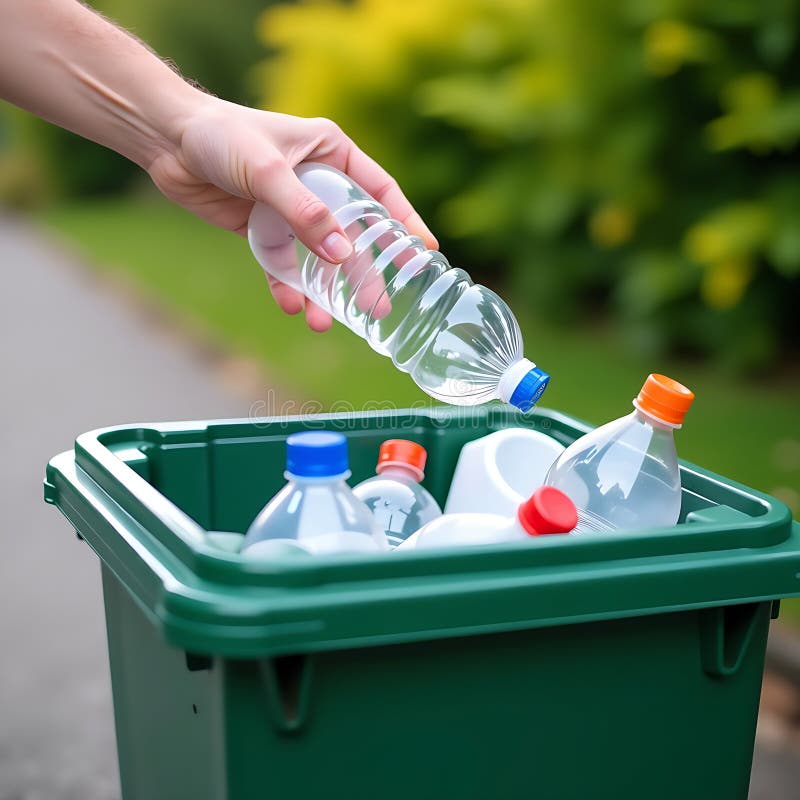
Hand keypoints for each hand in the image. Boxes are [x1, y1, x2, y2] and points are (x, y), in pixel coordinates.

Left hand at [148, 95, 437, 330]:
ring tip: (324, 321)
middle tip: (378, 307)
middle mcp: (317, 182)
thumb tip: (342, 255)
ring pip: (317, 257)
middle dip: (363, 274)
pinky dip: (286, 285)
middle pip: (351, 235)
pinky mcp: (263, 229)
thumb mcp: (267, 171)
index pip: (379, 192)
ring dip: (322, 290)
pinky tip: (290, 305)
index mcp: (331, 154)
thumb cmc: (220, 136)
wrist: (166, 140)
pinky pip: (283, 264)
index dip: (404, 223)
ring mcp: (291, 209)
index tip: (424, 253)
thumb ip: (305, 213)